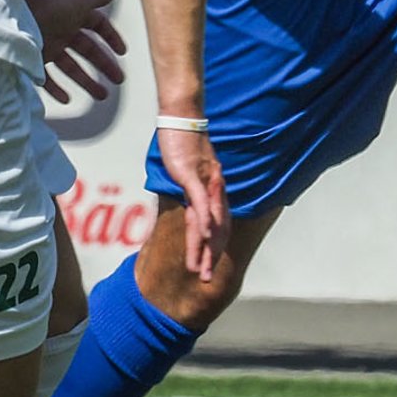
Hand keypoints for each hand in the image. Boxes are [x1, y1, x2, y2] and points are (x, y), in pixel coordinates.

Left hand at [22, 0, 126, 104]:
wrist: (11, 14)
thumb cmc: (46, 7)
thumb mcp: (77, 4)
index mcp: (73, 16)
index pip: (97, 26)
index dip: (111, 37)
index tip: (123, 52)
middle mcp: (62, 32)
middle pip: (88, 51)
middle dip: (105, 65)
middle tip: (120, 80)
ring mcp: (48, 47)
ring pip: (72, 68)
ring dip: (87, 82)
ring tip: (102, 96)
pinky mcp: (33, 60)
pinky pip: (47, 79)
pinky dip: (56, 89)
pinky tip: (67, 99)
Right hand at [156, 126, 228, 280]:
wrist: (182, 116)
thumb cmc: (182, 141)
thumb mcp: (186, 169)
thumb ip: (192, 187)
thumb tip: (193, 202)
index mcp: (209, 192)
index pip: (213, 226)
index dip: (210, 249)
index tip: (204, 268)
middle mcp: (211, 190)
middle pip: (213, 229)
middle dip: (208, 257)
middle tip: (204, 280)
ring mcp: (203, 183)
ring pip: (207, 221)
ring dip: (205, 247)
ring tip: (201, 269)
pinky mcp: (192, 174)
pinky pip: (199, 201)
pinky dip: (203, 220)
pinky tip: (204, 237)